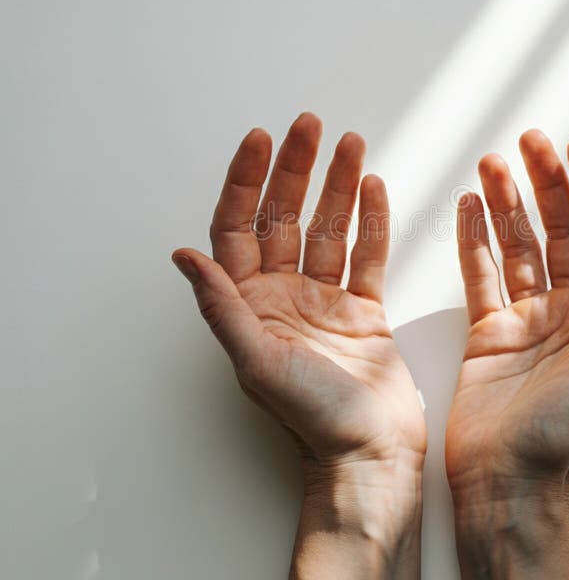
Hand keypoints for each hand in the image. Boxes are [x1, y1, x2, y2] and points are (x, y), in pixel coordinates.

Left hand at [172, 112, 424, 476]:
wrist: (370, 454)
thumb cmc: (312, 418)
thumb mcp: (257, 361)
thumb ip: (221, 305)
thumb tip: (182, 255)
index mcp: (250, 304)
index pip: (240, 227)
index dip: (246, 181)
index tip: (261, 139)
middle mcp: (283, 295)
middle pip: (286, 217)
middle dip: (296, 169)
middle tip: (310, 125)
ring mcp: (325, 300)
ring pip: (330, 228)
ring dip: (339, 186)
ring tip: (352, 144)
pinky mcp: (363, 309)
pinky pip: (367, 254)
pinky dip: (373, 221)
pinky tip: (375, 189)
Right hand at [446, 130, 568, 495]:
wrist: (506, 476)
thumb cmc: (563, 435)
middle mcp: (568, 308)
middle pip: (558, 230)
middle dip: (546, 183)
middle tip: (529, 142)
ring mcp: (526, 315)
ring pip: (517, 244)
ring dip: (505, 202)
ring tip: (490, 164)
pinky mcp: (488, 329)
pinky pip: (480, 273)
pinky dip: (473, 240)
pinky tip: (468, 208)